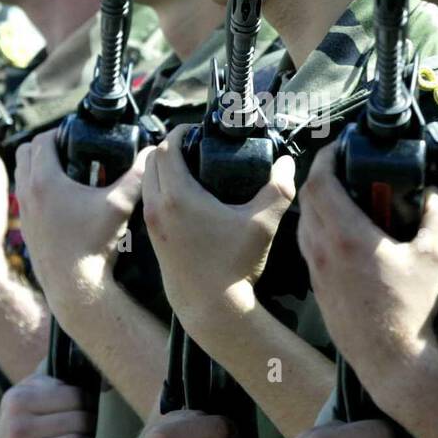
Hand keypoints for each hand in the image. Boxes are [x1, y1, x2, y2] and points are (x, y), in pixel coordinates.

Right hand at [0, 372, 95, 437]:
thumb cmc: (26, 429)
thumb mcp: (29, 399)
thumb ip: (51, 381)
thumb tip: (84, 359)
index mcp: (17, 399)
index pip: (75, 396)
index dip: (90, 405)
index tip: (95, 411)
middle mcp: (14, 426)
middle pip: (78, 421)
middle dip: (93, 428)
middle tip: (98, 433)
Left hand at [14, 131, 147, 320]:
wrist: (74, 285)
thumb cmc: (93, 246)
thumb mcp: (119, 206)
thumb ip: (136, 177)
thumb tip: (152, 154)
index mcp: (45, 180)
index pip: (42, 139)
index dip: (58, 132)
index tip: (75, 135)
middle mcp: (28, 193)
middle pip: (25, 152)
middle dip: (46, 146)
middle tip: (70, 149)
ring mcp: (24, 212)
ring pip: (21, 174)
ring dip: (37, 166)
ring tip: (65, 171)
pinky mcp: (26, 228)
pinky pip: (24, 196)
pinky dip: (36, 188)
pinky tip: (61, 199)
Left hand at [141, 124, 295, 321]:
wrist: (210, 308)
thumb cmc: (234, 266)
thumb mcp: (262, 225)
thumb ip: (279, 190)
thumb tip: (289, 163)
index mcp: (178, 196)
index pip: (166, 148)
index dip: (180, 133)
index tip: (196, 130)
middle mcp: (158, 207)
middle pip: (152, 160)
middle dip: (169, 146)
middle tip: (194, 144)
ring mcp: (152, 224)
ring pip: (148, 180)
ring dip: (161, 167)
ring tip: (188, 165)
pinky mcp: (152, 238)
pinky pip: (149, 199)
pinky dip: (159, 187)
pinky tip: (183, 194)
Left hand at [297, 146, 437, 382]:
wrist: (389, 360)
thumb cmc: (411, 309)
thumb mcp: (434, 258)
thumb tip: (436, 195)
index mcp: (346, 236)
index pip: (319, 182)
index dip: (325, 157)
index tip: (338, 147)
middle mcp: (322, 250)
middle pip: (308, 198)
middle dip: (322, 176)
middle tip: (345, 169)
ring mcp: (315, 270)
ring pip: (304, 223)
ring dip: (318, 204)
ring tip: (346, 199)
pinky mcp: (316, 287)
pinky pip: (308, 246)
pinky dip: (319, 229)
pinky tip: (346, 236)